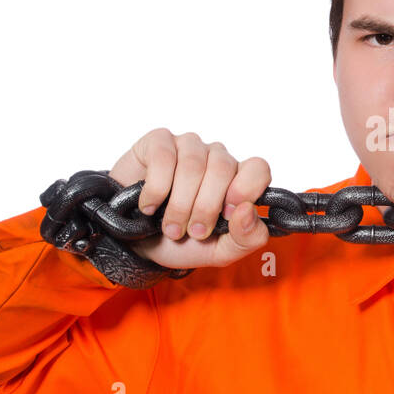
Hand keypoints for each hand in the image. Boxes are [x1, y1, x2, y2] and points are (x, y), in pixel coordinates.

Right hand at [108, 128, 271, 269]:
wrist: (135, 244)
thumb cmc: (181, 243)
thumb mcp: (219, 252)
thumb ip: (246, 238)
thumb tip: (248, 211)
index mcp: (238, 180)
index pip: (258, 168)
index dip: (246, 189)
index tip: (227, 214)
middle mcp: (216, 158)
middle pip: (223, 168)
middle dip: (206, 207)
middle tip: (193, 232)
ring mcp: (188, 146)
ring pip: (193, 165)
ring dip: (180, 204)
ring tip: (171, 227)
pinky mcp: (159, 142)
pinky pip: (164, 158)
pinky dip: (157, 189)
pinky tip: (151, 206)